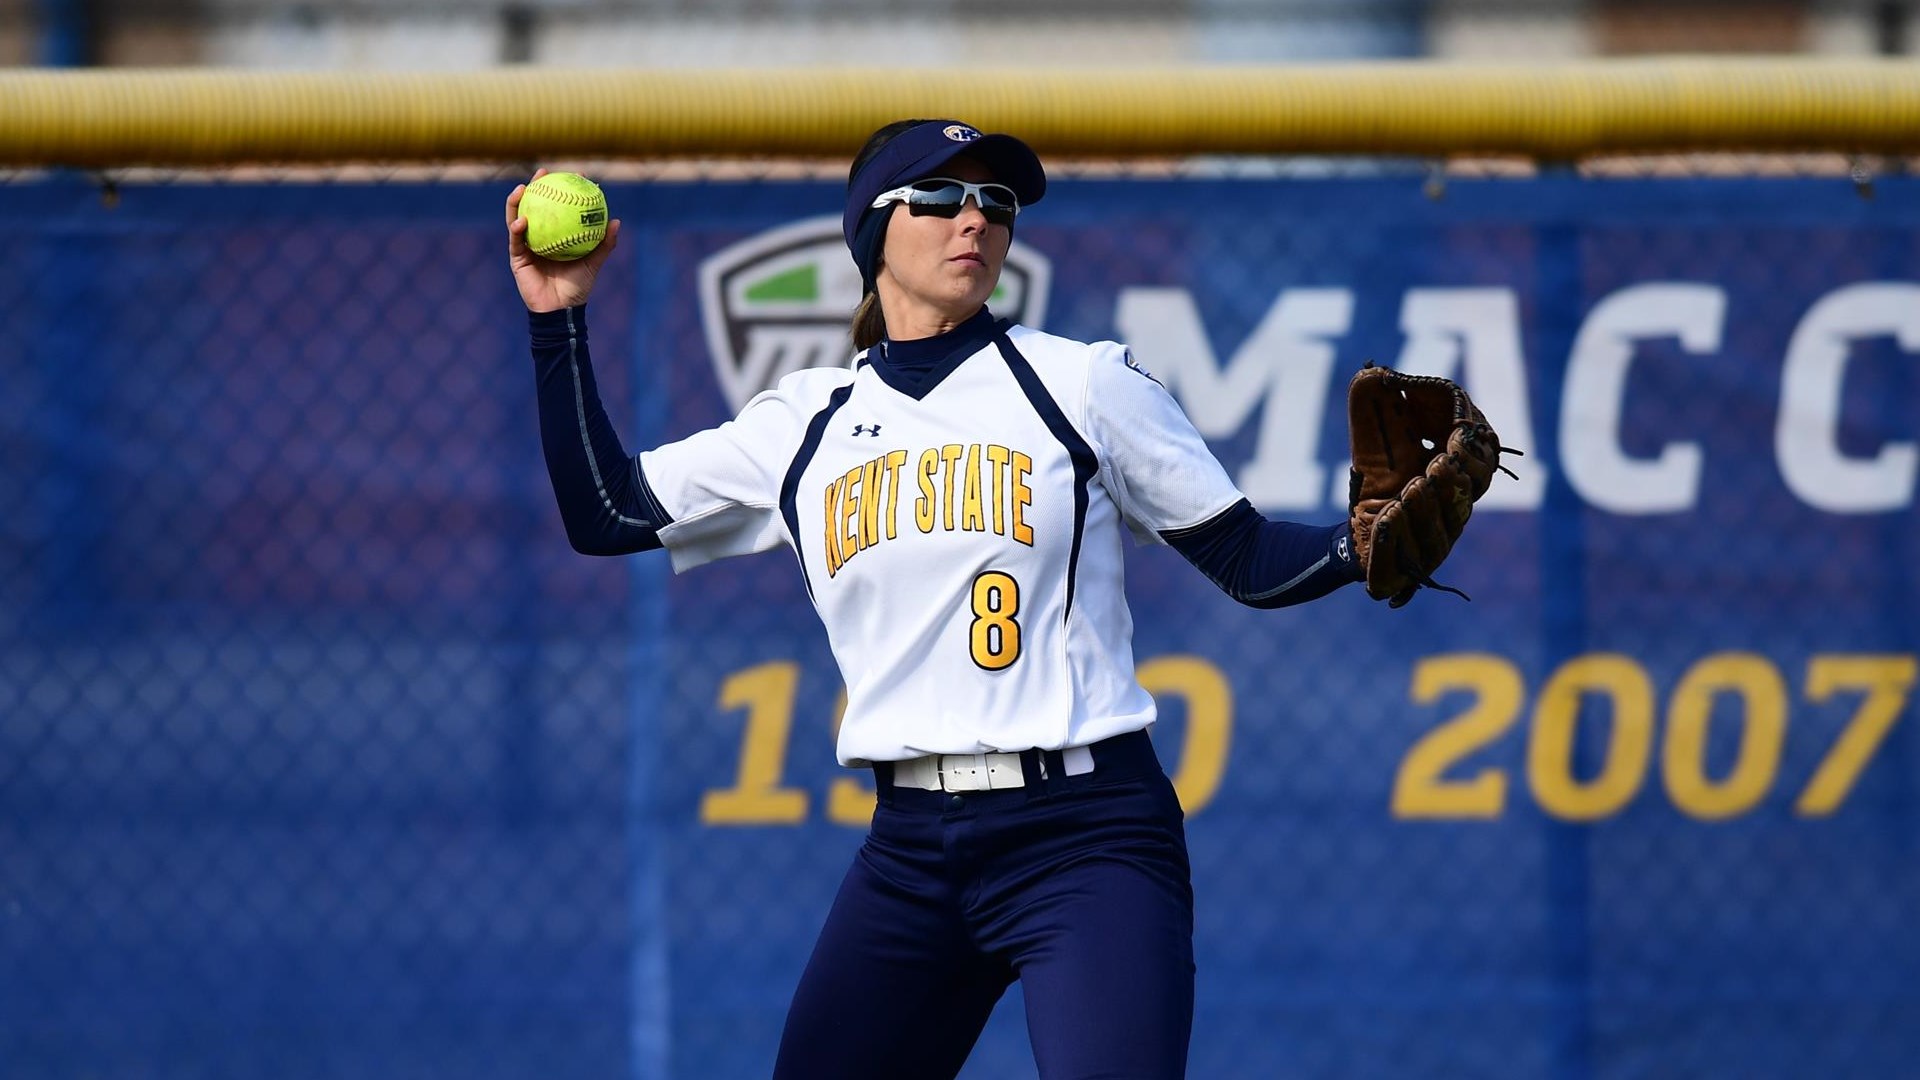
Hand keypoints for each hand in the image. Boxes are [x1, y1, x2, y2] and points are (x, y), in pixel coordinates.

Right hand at [506, 168, 621, 312]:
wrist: (560, 310)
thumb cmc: (577, 288)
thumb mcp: (593, 264)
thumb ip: (604, 244)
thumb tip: (616, 221)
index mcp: (556, 236)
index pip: (560, 208)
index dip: (564, 190)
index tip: (575, 175)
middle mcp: (539, 237)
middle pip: (536, 206)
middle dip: (537, 186)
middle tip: (543, 173)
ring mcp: (526, 245)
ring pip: (518, 217)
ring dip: (517, 201)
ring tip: (524, 188)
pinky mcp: (516, 257)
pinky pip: (516, 240)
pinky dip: (517, 228)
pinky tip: (522, 219)